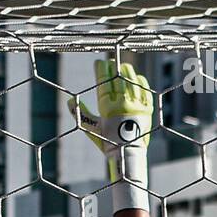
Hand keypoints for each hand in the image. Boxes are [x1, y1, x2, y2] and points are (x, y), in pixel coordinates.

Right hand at [68, 59, 152, 210]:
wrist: (127, 154)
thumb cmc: (107, 142)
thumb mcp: (92, 129)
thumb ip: (81, 114)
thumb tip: (70, 101)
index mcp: (108, 109)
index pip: (104, 83)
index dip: (101, 70)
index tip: (99, 63)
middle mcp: (123, 105)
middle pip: (118, 79)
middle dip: (113, 68)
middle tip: (111, 62)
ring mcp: (136, 106)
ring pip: (131, 81)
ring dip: (127, 71)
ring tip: (123, 66)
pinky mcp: (147, 109)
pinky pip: (144, 89)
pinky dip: (140, 81)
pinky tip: (135, 77)